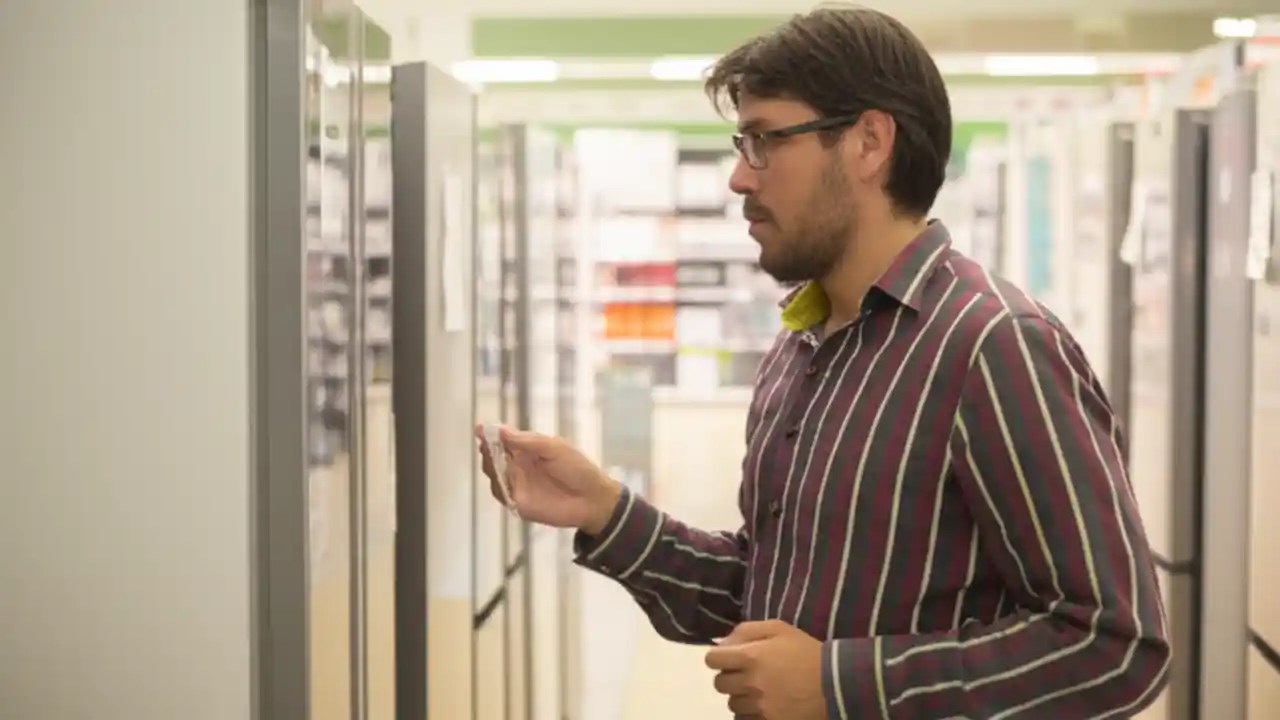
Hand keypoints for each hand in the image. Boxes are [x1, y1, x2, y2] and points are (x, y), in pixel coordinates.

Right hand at [474, 424, 621, 533]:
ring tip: (494, 458)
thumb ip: (526, 441)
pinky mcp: (518, 504)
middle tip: (486, 444)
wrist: (592, 499)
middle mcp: (518, 466)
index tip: (480, 429)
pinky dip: (498, 485)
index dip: (490, 435)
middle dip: (487, 450)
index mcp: (527, 450)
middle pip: (493, 457)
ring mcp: (517, 485)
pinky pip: (501, 494)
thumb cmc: (577, 468)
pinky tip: (501, 477)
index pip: (503, 440)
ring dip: (490, 466)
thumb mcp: (553, 448)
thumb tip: (500, 430)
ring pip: (493, 475)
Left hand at [704, 620, 827, 719]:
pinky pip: (745, 719)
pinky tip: (764, 705)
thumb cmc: (806, 651)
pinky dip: (750, 713)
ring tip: (759, 690)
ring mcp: (759, 706)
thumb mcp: (778, 628)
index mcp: (749, 656)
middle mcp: (749, 683)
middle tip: (746, 674)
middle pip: (719, 683)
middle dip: (730, 677)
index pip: (712, 660)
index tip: (730, 658)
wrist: (834, 682)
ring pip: (732, 704)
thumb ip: (746, 631)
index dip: (719, 657)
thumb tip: (723, 643)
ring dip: (741, 696)